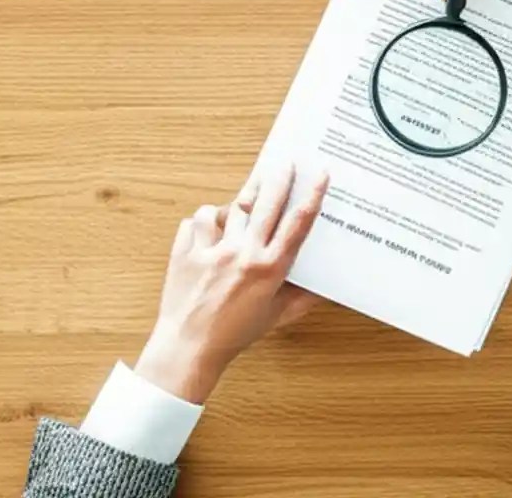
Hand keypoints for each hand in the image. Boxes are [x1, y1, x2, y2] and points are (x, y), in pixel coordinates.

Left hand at [134, 165, 329, 403]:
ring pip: (226, 209)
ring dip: (235, 204)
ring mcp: (212, 251)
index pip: (297, 223)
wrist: (189, 348)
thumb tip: (326, 286)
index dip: (311, 194)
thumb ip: (303, 298)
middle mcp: (243, 255)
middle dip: (279, 178)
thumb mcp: (276, 317)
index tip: (319, 173)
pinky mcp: (185, 254)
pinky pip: (194, 223)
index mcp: (269, 269)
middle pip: (266, 204)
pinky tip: (209, 229)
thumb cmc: (235, 334)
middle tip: (286, 162)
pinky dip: (202, 223)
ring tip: (241, 204)